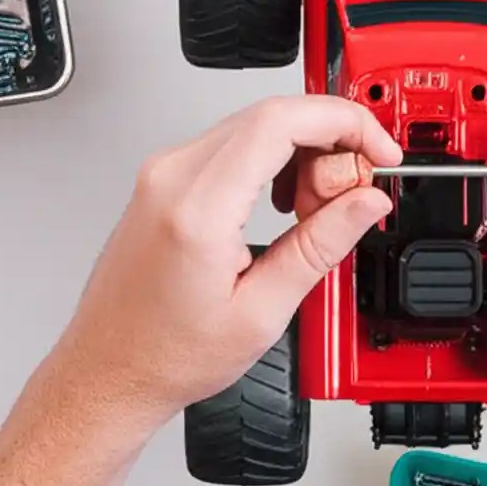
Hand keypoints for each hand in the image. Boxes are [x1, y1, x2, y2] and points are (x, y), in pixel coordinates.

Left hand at [50, 95, 401, 428]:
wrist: (109, 369)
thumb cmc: (167, 354)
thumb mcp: (262, 311)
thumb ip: (320, 246)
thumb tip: (366, 202)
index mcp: (198, 209)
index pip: (281, 121)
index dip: (343, 123)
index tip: (377, 150)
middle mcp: (173, 177)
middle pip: (273, 116)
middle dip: (330, 144)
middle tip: (350, 195)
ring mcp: (164, 172)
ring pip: (257, 126)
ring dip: (304, 154)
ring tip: (313, 213)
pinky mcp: (165, 178)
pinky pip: (234, 144)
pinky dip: (274, 161)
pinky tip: (285, 205)